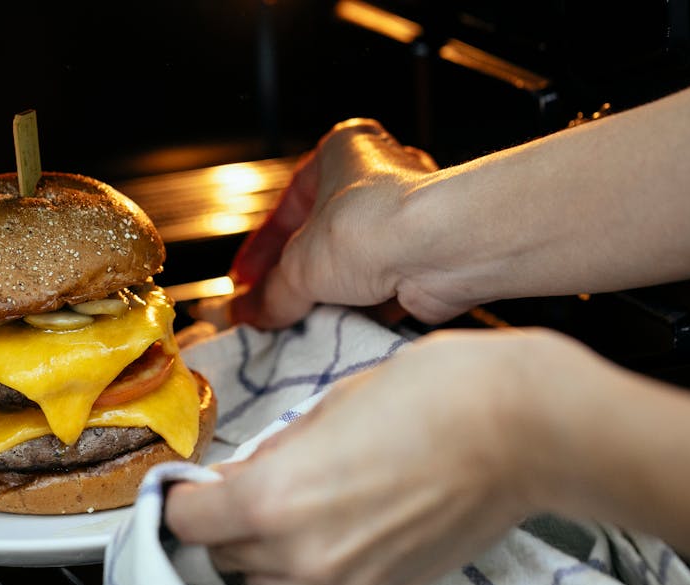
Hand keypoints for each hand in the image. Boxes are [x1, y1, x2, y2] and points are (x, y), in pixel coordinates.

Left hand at [164, 329, 565, 584]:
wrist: (524, 427)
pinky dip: (306, 562)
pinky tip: (327, 521)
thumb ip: (274, 451)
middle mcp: (304, 553)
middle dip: (217, 522)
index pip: (187, 520)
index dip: (179, 498)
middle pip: (222, 556)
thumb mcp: (328, 406)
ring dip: (256, 551)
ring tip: (277, 507)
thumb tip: (244, 472)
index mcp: (274, 499)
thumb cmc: (433, 396)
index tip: (184, 483)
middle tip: (230, 488)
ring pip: (267, 584)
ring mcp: (348, 580)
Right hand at [228, 119, 452, 327]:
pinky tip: (339, 328)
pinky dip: (361, 308)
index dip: (261, 249)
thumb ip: (271, 293)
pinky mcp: (428, 256)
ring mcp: (407, 218)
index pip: (288, 205)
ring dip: (328, 294)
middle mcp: (378, 177)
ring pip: (353, 263)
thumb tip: (248, 314)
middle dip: (295, 275)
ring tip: (302, 322)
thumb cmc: (370, 228)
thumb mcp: (299, 266)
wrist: (444, 250)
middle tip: (270, 304)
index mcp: (342, 151)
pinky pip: (382, 287)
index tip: (245, 281)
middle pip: (320, 235)